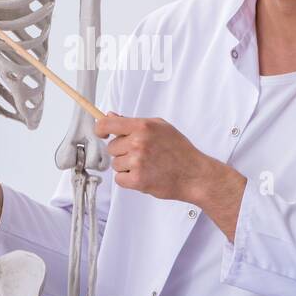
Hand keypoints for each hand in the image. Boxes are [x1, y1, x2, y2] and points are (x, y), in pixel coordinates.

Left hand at [94, 112, 213, 202]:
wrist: (194, 174)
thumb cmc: (180, 151)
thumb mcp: (161, 127)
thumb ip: (134, 122)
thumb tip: (110, 116)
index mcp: (143, 126)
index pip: (107, 124)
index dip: (100, 129)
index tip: (101, 134)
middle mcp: (138, 142)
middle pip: (112, 147)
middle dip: (123, 152)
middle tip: (142, 155)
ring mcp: (137, 161)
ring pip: (115, 164)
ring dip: (126, 167)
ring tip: (146, 166)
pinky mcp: (137, 180)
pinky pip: (119, 179)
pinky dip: (128, 180)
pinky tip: (144, 176)